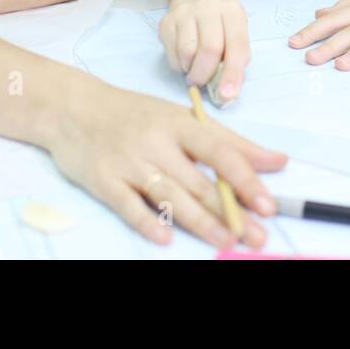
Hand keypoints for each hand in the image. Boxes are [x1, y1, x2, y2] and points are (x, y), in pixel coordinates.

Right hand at [47, 77, 286, 248]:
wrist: (72, 108)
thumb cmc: (135, 114)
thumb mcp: (182, 119)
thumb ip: (230, 141)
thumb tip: (277, 161)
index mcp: (180, 124)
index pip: (220, 152)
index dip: (245, 179)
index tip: (268, 203)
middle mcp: (156, 142)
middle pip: (198, 181)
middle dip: (230, 211)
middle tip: (257, 237)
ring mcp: (128, 162)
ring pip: (170, 196)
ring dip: (200, 221)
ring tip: (225, 241)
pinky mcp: (102, 180)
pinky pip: (128, 205)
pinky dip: (147, 222)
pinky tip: (166, 239)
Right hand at [158, 0, 249, 101]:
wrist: (197, 0)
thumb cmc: (221, 29)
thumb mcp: (235, 41)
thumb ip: (235, 67)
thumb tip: (226, 96)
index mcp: (233, 12)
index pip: (237, 46)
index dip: (233, 73)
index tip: (227, 95)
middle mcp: (209, 7)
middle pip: (210, 49)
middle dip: (206, 75)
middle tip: (204, 83)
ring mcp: (186, 12)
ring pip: (187, 52)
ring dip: (192, 71)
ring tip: (195, 70)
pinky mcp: (167, 21)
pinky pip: (172, 53)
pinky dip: (179, 66)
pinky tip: (185, 60)